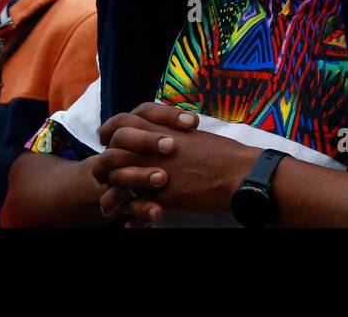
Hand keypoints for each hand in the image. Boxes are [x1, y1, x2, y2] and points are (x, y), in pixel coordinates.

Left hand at [94, 102, 254, 223]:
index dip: (110, 133)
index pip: (120, 124)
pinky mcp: (162, 198)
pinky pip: (135, 208)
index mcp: (161, 129)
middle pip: (112, 153)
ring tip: (114, 202)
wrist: (240, 174)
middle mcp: (153, 150)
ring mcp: (155, 173)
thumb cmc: (223, 154)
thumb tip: (159, 136)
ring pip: (118, 182)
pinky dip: (132, 216)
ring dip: (114, 192)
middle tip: (109, 174)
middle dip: (107, 165)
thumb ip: (168, 133)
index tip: (111, 141)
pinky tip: (133, 221)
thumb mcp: (192, 136)